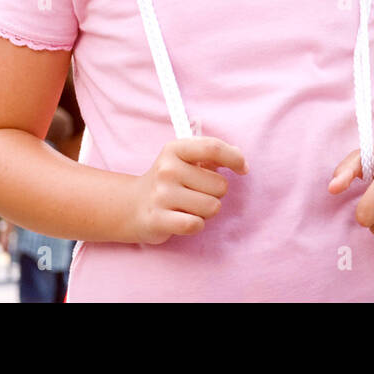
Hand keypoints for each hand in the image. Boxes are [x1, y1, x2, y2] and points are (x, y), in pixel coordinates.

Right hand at [127, 137, 247, 244]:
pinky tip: (183, 219)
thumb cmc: (170, 181)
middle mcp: (167, 170)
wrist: (131, 205)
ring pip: (212, 207)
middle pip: (220, 184)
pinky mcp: (158, 219)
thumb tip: (241, 162)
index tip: (242, 168)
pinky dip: (196, 225)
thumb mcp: (186, 160)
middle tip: (196, 193)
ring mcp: (161, 195)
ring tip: (187, 206)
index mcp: (175, 149)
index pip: (213, 148)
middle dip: (215, 192)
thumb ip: (213, 156)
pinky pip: (196, 224)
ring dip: (206, 211)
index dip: (235, 159)